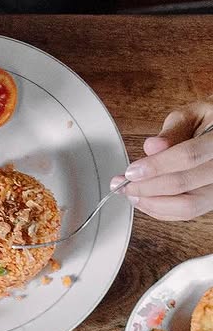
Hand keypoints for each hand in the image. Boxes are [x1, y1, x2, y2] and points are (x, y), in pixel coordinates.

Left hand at [113, 101, 212, 220]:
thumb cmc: (208, 123)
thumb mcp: (193, 116)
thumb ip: (172, 131)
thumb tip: (151, 147)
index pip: (189, 156)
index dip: (157, 166)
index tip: (132, 171)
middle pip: (184, 185)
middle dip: (147, 187)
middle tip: (125, 184)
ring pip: (186, 207)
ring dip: (152, 203)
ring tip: (132, 194)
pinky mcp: (210, 201)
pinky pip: (186, 214)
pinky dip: (160, 210)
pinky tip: (144, 200)